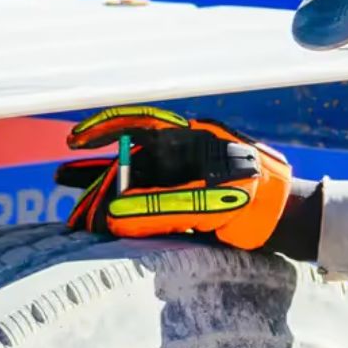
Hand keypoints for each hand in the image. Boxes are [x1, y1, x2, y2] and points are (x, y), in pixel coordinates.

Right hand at [55, 105, 291, 249]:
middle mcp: (184, 155)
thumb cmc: (256, 197)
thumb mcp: (210, 202)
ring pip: (138, 184)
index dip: (105, 128)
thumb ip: (162, 208)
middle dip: (98, 171)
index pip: (140, 124)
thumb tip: (113, 218)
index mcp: (190, 139)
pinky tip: (107, 223)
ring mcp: (186, 179)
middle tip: (61, 180)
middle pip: (132, 159)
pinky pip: (151, 204)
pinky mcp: (190, 203)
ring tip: (73, 207)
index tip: (75, 139)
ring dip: (108, 194)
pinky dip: (128, 213)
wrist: (286, 216)